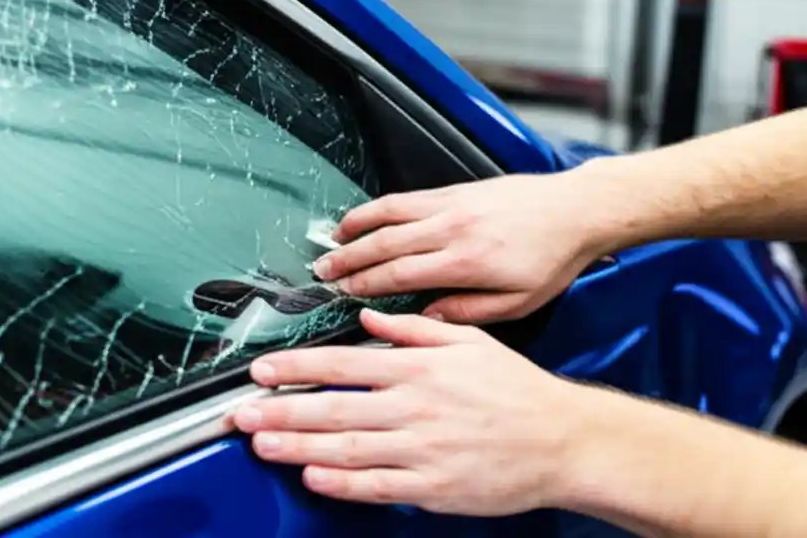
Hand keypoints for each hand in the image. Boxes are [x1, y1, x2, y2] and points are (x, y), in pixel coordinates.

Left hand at [231, 310, 590, 515]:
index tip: (261, 371)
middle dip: (281, 410)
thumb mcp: (469, 341)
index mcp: (419, 368)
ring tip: (262, 443)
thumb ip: (414, 328)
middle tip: (241, 413)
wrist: (565, 440)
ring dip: (298, 447)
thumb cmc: (518, 391)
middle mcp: (414, 406)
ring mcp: (423, 449)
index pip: (342, 363)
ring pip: (347, 449)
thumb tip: (370, 319)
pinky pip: (379, 486)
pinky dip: (343, 483)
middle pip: (333, 408)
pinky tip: (313, 477)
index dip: (296, 367)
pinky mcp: (435, 487)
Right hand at [315, 169, 617, 322]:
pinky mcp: (456, 190)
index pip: (400, 274)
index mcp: (465, 262)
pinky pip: (407, 198)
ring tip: (333, 241)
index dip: (366, 284)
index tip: (344, 292)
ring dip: (356, 227)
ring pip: (390, 214)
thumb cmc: (553, 259)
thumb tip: (425, 318)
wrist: (577, 211)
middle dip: (349, 258)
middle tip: (323, 270)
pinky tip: (367, 217)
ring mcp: (452, 204)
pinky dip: (380, 208)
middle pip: (385, 243)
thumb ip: (467, 312)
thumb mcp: (517, 302)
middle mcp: (452, 229)